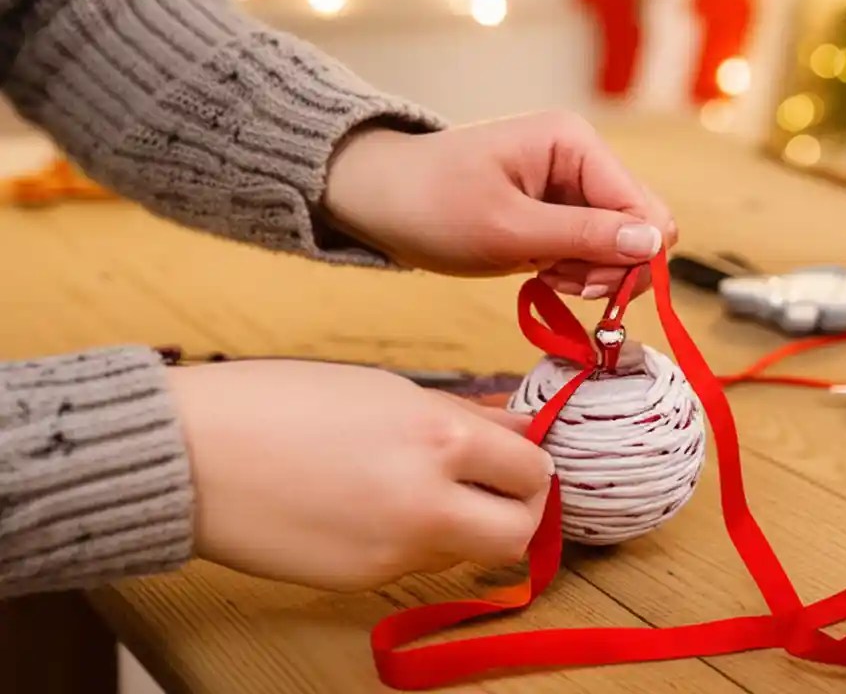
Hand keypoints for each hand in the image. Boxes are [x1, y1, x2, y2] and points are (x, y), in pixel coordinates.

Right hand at [167, 360, 551, 591]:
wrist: (187, 455)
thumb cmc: (278, 402)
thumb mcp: (385, 390)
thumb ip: (461, 416)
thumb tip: (518, 428)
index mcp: (439, 437)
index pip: (533, 471)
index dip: (529, 465)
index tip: (515, 459)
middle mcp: (428, 501)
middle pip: (519, 533)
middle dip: (517, 513)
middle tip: (494, 491)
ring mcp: (395, 550)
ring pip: (465, 552)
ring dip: (460, 526)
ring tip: (408, 487)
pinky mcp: (361, 581)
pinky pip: (414, 565)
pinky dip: (410, 541)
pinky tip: (365, 507)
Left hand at [322, 111, 676, 298]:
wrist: (376, 202)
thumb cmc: (430, 205)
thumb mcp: (508, 229)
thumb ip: (584, 237)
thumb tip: (657, 244)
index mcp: (576, 144)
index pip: (646, 209)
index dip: (631, 258)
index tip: (586, 288)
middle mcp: (583, 161)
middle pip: (641, 230)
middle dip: (608, 268)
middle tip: (559, 282)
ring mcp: (572, 189)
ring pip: (618, 248)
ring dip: (588, 275)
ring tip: (540, 275)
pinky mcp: (559, 216)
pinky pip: (592, 254)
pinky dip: (572, 275)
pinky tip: (538, 274)